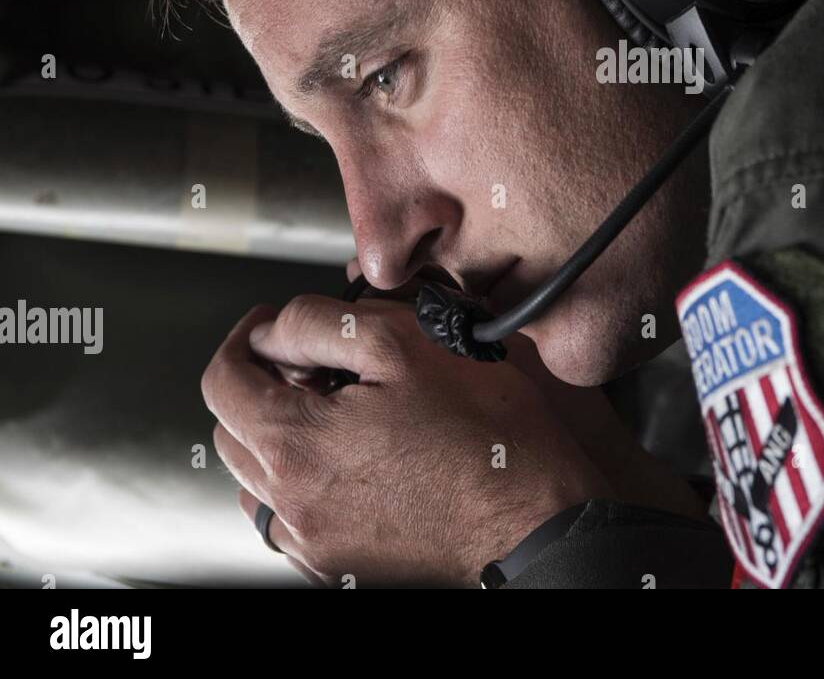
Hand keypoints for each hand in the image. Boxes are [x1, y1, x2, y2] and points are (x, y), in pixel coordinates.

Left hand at [202, 297, 611, 586]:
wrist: (534, 519)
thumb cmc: (484, 435)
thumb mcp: (405, 344)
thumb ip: (319, 324)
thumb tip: (273, 330)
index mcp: (295, 442)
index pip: (222, 380)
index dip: (244, 338)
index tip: (272, 327)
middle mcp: (290, 503)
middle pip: (232, 431)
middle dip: (261, 387)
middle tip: (316, 366)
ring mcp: (312, 542)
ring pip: (256, 481)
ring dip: (277, 439)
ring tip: (338, 416)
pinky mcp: (337, 565)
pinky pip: (291, 518)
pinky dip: (304, 482)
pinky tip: (358, 461)